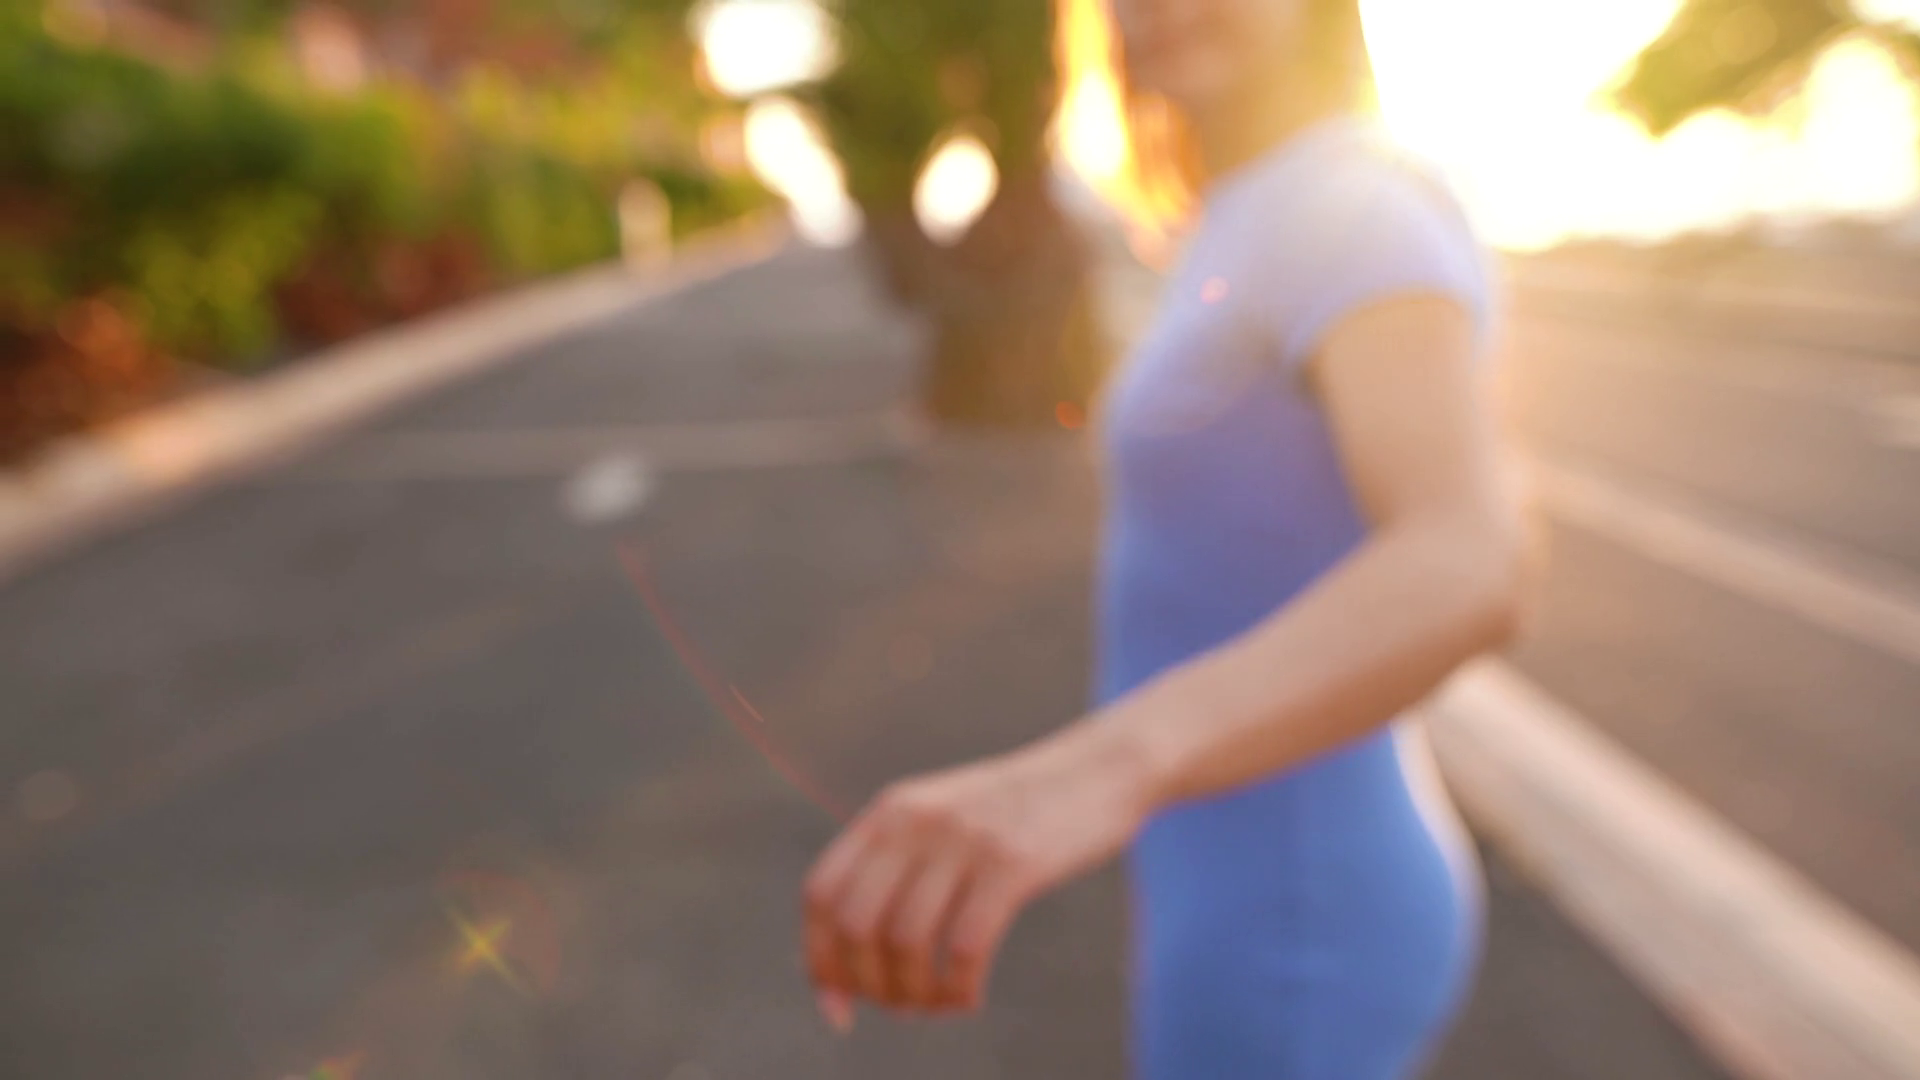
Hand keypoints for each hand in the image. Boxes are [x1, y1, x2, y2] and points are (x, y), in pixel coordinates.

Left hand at [801, 735, 1153, 1027]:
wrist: (1097, 770)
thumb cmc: (1015, 814)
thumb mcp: (941, 822)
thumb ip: (895, 871)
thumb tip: (847, 965)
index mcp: (890, 812)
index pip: (822, 894)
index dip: (820, 961)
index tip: (839, 1009)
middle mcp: (916, 820)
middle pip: (857, 925)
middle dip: (869, 986)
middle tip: (901, 1009)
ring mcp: (964, 839)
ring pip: (907, 942)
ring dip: (915, 995)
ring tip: (938, 1007)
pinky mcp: (1013, 863)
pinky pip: (965, 947)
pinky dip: (959, 989)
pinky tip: (970, 999)